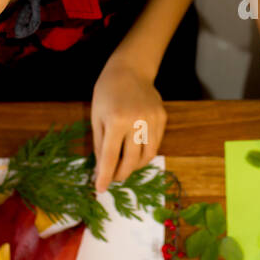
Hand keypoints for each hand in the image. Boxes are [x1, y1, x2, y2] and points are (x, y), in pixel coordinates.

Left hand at [90, 57, 165, 191]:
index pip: (110, 157)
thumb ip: (100, 145)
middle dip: (120, 174)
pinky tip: (135, 153)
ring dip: (134, 167)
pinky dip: (145, 154)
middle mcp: (136, 121)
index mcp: (116, 120)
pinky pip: (155, 144)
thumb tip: (101, 170)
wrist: (130, 70)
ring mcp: (152, 120)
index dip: (105, 176)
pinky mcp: (162, 118)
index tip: (100, 189)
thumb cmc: (107, 93)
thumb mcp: (97, 117)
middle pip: (130, 160)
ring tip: (125, 168)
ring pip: (147, 156)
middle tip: (113, 178)